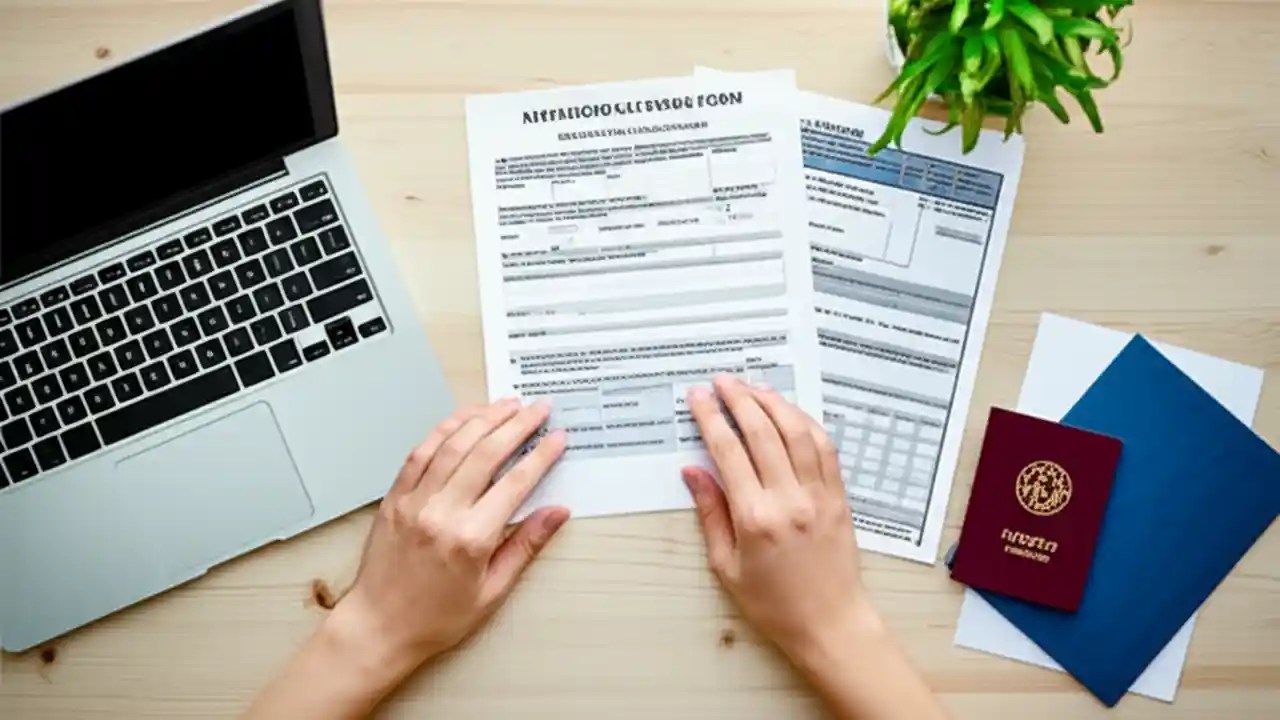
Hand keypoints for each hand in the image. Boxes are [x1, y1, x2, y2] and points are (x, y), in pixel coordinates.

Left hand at [325, 399, 569, 681]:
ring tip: (506, 405)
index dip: (541, 455)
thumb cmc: (436, 617)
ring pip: (452, 444)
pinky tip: (463, 419)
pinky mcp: (394, 498)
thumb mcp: (493, 590)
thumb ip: (526, 545)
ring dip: (482, 418)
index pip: (515, 483)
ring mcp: (414, 502)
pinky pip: (420, 453)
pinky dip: (444, 430)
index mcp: (471, 539)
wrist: (379, 626)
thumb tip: (557, 512)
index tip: (557, 438)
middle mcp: (441, 513)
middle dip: (517, 425)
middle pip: (486, 453)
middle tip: (538, 409)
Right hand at [682, 375, 871, 661]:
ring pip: (797, 430)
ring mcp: (818, 494)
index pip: (728, 451)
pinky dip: (806, 423)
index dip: (711, 418)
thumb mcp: (727, 566)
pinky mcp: (839, 496)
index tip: (698, 397)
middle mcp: (789, 499)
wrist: (829, 624)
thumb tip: (693, 472)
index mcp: (755, 517)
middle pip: (762, 431)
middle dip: (738, 399)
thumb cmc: (774, 604)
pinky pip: (824, 447)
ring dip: (774, 402)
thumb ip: (711, 514)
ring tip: (753, 387)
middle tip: (722, 381)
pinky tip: (790, 413)